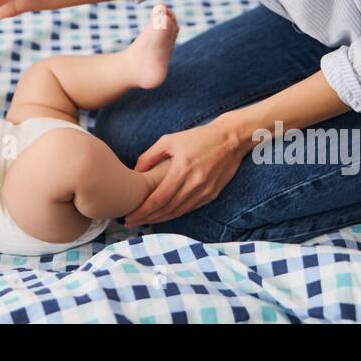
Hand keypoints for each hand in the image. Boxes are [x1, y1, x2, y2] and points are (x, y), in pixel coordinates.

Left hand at [123, 116, 249, 227]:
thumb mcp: (169, 140)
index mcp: (182, 169)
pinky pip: (189, 208)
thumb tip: (135, 172)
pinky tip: (163, 214)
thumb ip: (149, 156)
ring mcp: (205, 192)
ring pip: (178, 212)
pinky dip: (175, 213)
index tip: (129, 216)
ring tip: (144, 221)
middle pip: (167, 209)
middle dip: (147, 218)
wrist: (230, 139)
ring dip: (160, 219)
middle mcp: (194, 184)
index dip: (143, 211)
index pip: (158, 199)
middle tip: (130, 222)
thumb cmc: (197, 137)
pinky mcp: (211, 195)